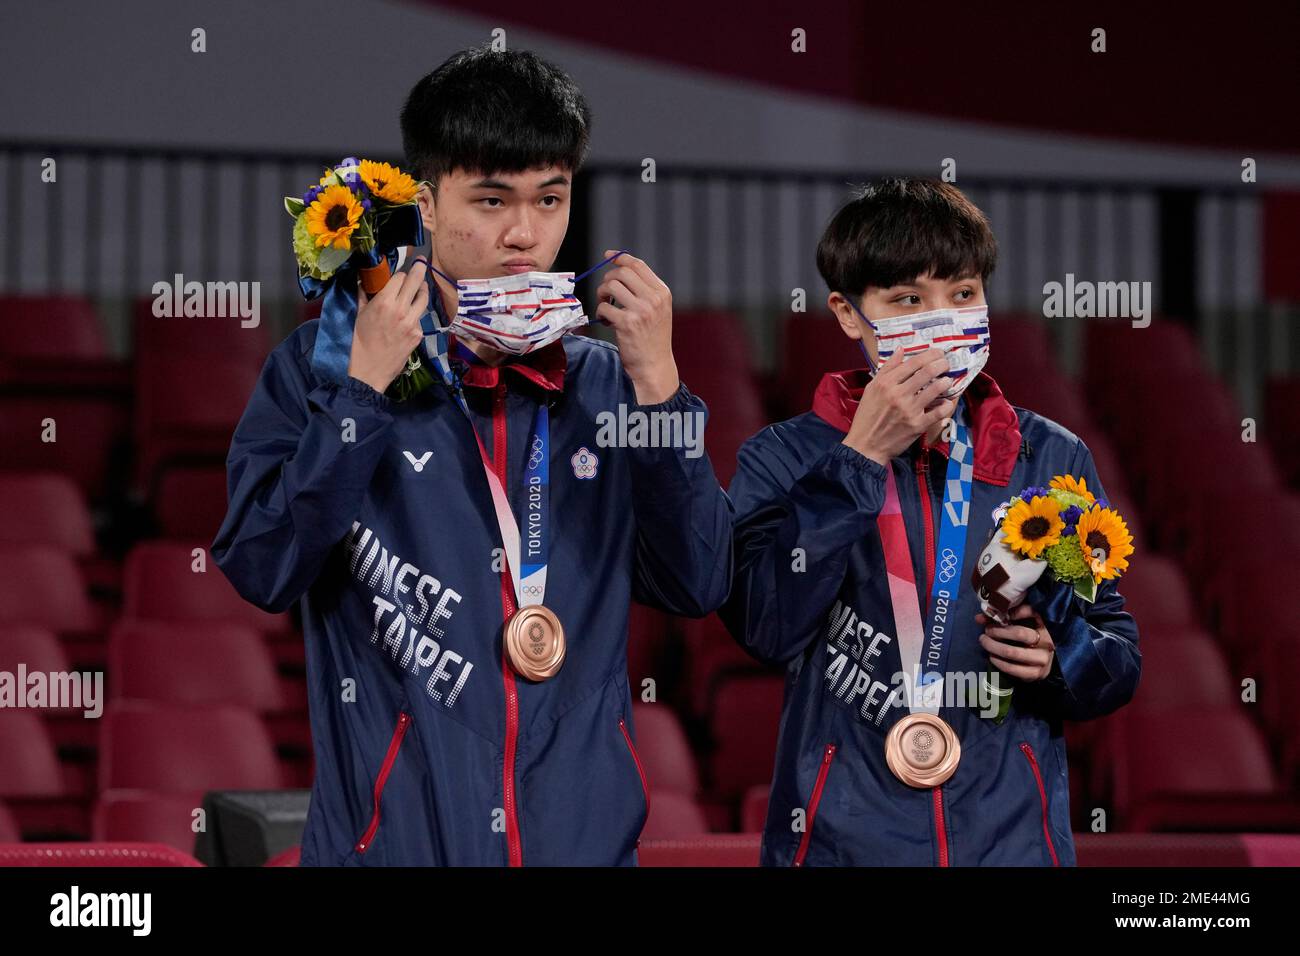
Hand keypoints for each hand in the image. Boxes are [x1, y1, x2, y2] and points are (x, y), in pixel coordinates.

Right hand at [347, 254, 428, 393]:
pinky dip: (416, 313)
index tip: (401, 273)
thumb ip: (363, 295)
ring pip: (424, 299)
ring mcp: (413, 322)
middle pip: (416, 282)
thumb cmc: (358, 341)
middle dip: (419, 269)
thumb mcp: (358, 314)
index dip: (400, 274)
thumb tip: (363, 281)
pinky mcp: (418, 334)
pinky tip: (410, 315)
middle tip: (421, 261)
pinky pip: (420, 318)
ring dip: (422, 290)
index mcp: (384, 301)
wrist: (368, 369)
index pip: (400, 277)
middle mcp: (401, 309)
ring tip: (422, 285)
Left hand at [593, 250, 678, 403]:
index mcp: (662, 293)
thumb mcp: (657, 310)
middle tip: (605, 292)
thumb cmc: (652, 338)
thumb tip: (620, 268)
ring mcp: (641, 311)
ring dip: (602, 294)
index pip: (638, 266)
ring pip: (611, 286)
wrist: (654, 365)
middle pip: (622, 273)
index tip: (608, 255)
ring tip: (605, 305)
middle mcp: (654, 300)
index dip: (620, 257)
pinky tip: (607, 321)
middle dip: (608, 278)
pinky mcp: (627, 324)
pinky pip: (604, 307)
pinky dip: (601, 312)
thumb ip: (644, 290)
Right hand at [842, 348, 956, 466]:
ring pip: (935, 389)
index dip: (930, 354)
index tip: (938, 353)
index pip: (913, 363)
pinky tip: (947, 402)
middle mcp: (898, 394)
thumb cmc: (867, 417)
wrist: (865, 446)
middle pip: (927, 372)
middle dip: (942, 364)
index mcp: (885, 384)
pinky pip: (939, 412)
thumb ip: (886, 369)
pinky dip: (947, 405)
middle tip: (946, 364)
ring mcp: (909, 410)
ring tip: (947, 381)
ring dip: (945, 382)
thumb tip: (900, 350)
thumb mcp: (871, 389)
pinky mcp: (917, 425)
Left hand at [975, 604, 1055, 681]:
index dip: (1014, 611)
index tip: (998, 613)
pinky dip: (999, 662)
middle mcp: (1047, 641)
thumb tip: (979, 618)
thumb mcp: (1018, 624)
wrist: (1040, 662)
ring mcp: (1043, 658)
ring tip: (985, 642)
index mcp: (1045, 625)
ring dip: (994, 647)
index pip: (1032, 612)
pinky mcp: (1036, 673)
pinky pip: (1013, 669)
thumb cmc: (1026, 639)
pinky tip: (992, 657)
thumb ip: (1000, 619)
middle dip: (998, 631)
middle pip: (1019, 633)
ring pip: (1013, 652)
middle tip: (987, 631)